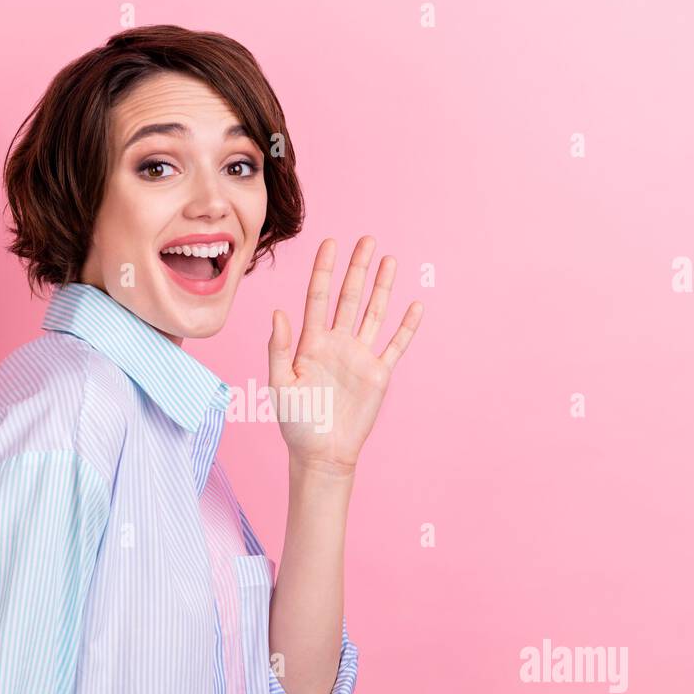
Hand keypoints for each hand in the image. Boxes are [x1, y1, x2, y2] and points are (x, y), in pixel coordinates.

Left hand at [267, 236, 422, 474]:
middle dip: (358, 268)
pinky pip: (395, 345)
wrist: (321, 454)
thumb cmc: (295, 423)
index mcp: (310, 343)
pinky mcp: (378, 374)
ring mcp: (359, 357)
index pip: (318, 297)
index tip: (330, 243)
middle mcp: (337, 344)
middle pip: (350, 297)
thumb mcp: (279, 385)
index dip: (324, 270)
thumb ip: (279, 349)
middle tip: (367, 239)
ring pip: (374, 313)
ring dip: (382, 288)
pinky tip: (414, 305)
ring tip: (390, 260)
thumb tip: (279, 312)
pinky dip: (406, 326)